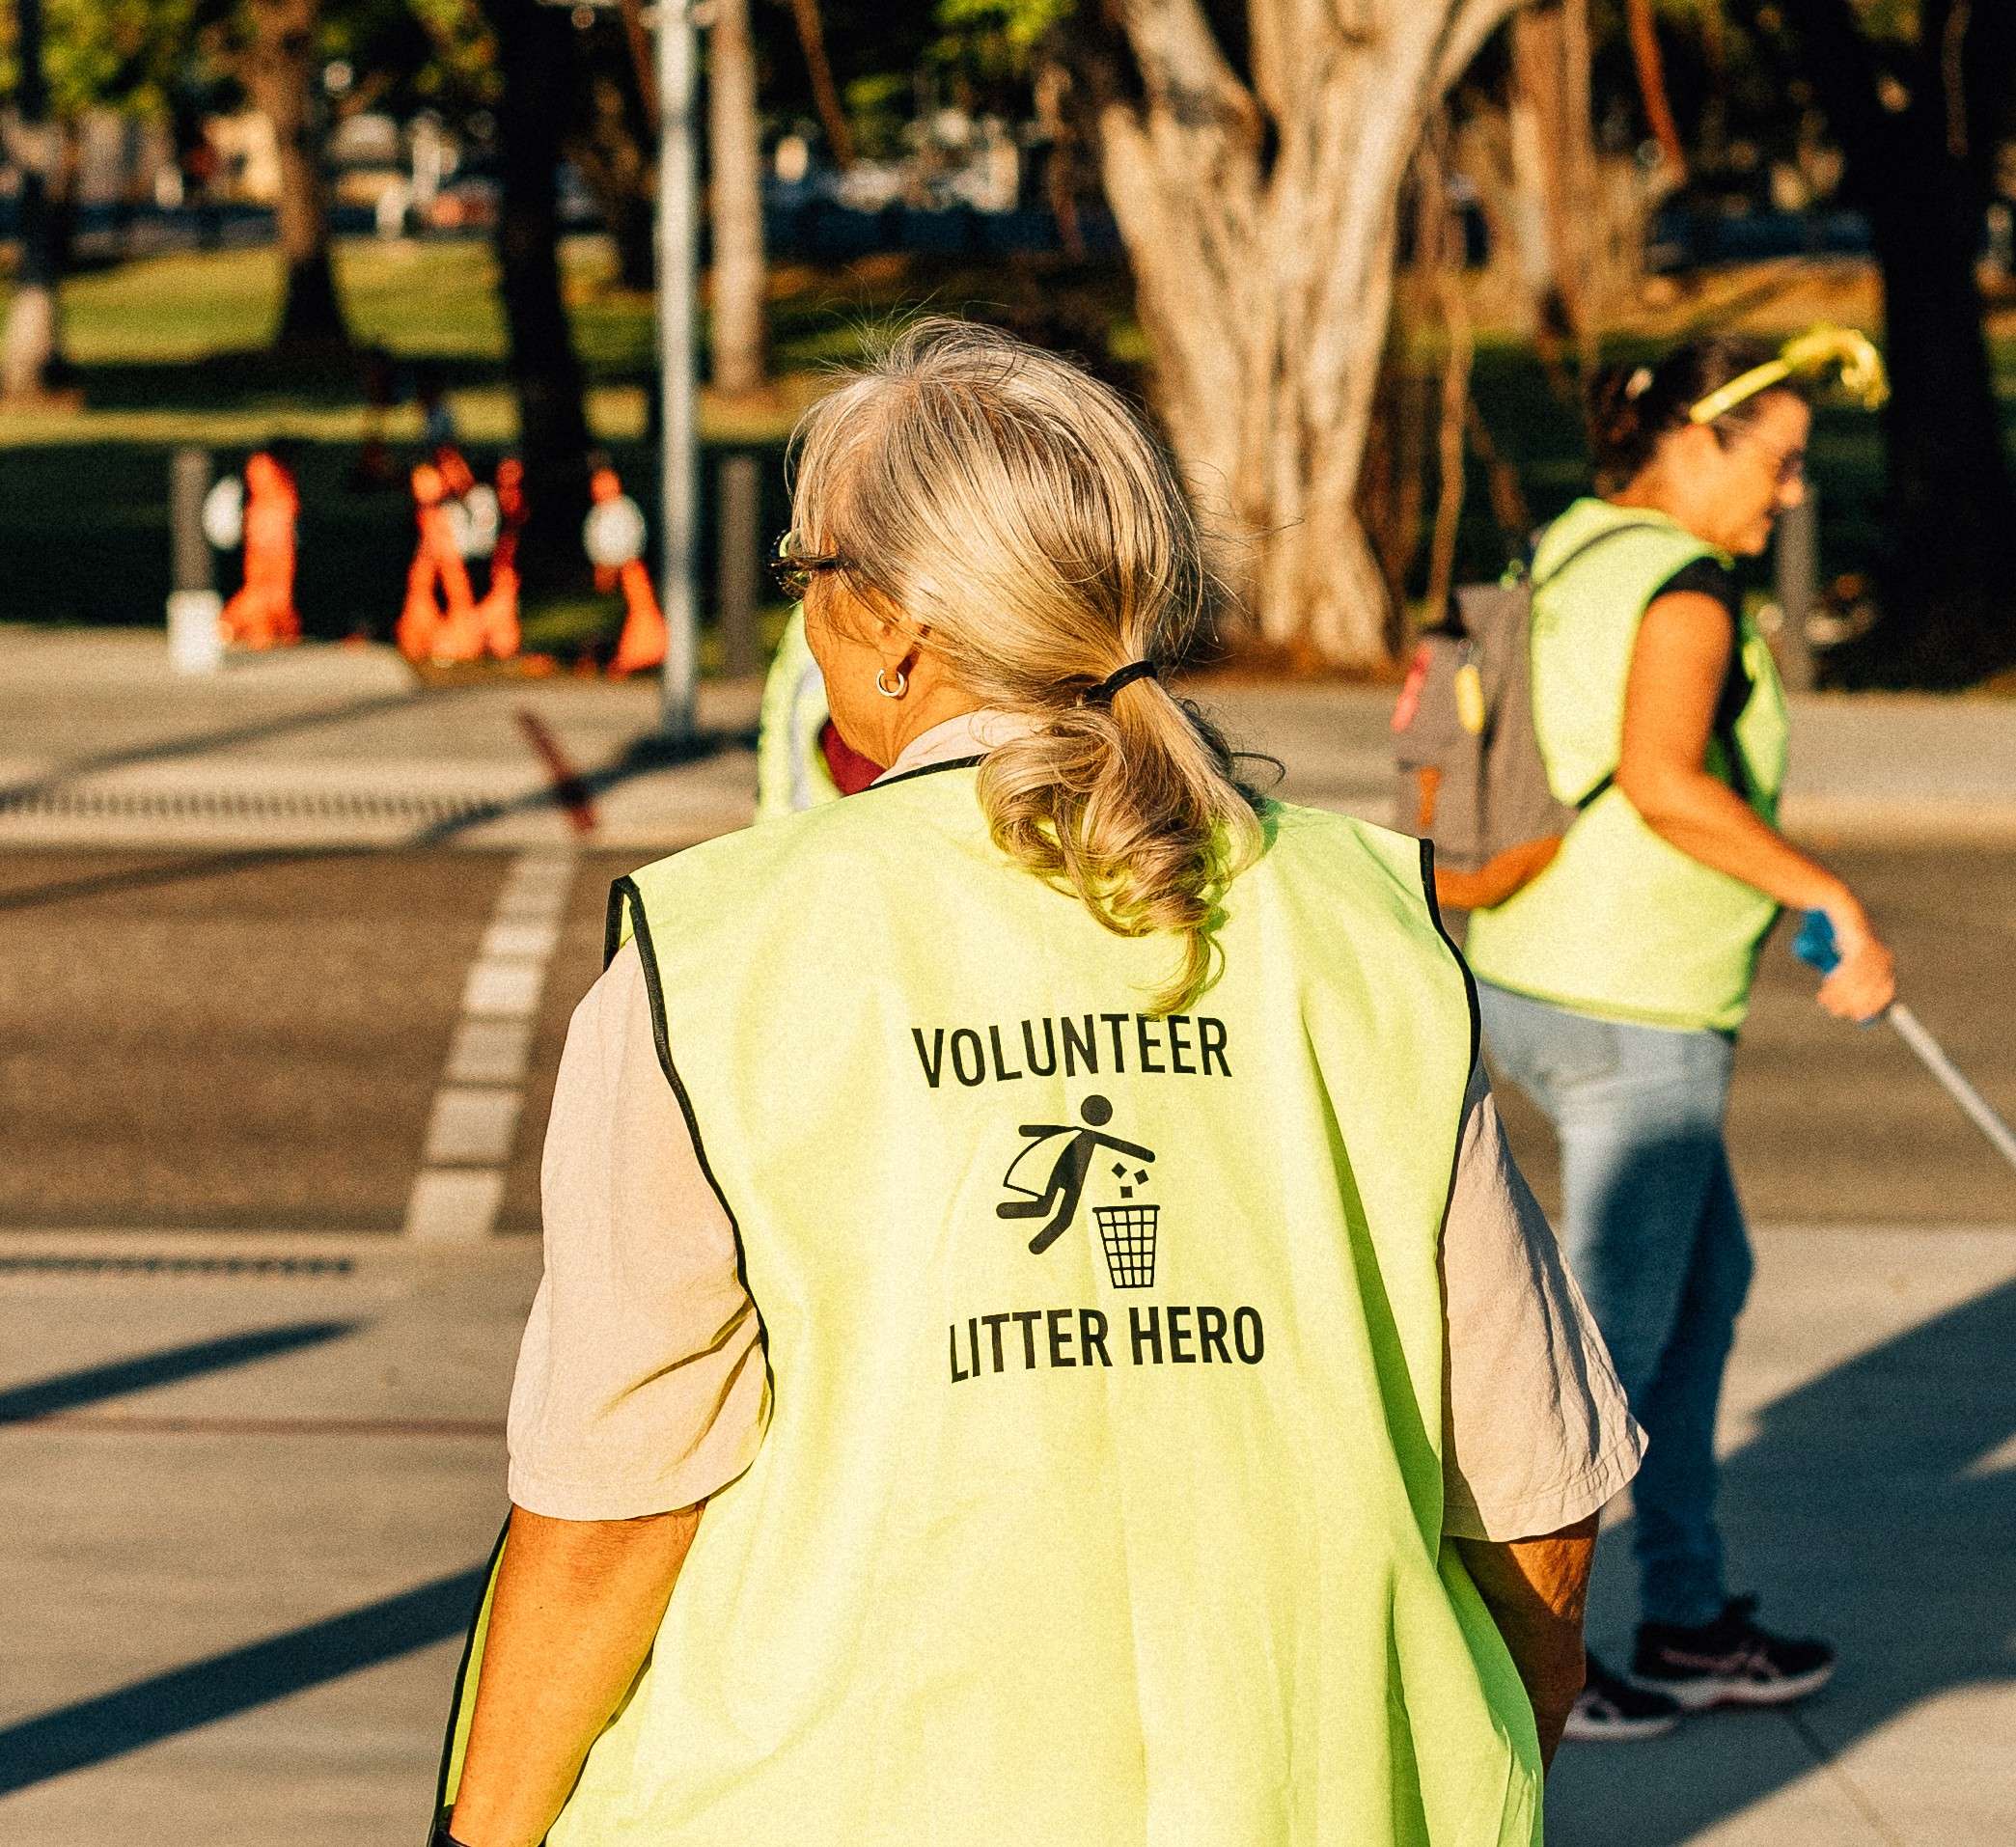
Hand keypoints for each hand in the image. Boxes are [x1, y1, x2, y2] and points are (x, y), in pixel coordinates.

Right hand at [1817, 895, 1895, 1022]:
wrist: (1836, 907)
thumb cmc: (1838, 935)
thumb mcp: (1843, 961)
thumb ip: (1844, 981)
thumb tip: (1844, 1006)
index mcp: (1884, 964)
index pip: (1884, 993)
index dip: (1871, 1007)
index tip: (1856, 1017)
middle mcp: (1883, 959)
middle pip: (1872, 990)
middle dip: (1852, 1004)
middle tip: (1833, 1011)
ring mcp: (1874, 951)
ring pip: (1859, 983)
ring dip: (1840, 994)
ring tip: (1825, 1000)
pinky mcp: (1861, 945)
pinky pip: (1850, 970)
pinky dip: (1837, 981)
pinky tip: (1827, 986)